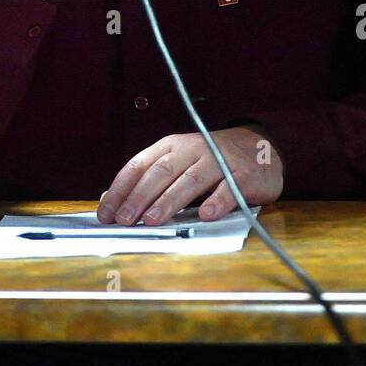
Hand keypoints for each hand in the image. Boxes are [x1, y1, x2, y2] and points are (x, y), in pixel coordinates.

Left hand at [97, 127, 284, 224]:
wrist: (259, 147)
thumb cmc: (211, 160)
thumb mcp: (178, 163)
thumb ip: (148, 180)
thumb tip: (111, 200)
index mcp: (172, 146)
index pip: (139, 164)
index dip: (121, 188)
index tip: (107, 212)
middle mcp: (193, 149)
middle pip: (162, 172)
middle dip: (140, 197)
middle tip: (125, 219)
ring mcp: (219, 160)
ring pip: (190, 180)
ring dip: (169, 201)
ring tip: (153, 220)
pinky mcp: (243, 175)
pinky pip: (228, 189)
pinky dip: (217, 201)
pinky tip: (206, 215)